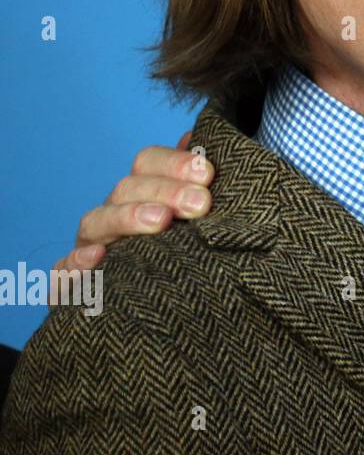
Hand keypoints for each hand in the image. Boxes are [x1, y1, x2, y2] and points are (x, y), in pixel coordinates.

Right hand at [50, 132, 212, 289]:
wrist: (170, 314)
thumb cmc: (190, 256)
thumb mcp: (202, 220)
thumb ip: (202, 183)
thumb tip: (200, 141)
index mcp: (143, 194)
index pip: (148, 162)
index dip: (175, 162)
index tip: (207, 173)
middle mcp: (114, 215)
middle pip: (127, 189)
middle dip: (166, 191)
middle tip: (202, 203)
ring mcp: (92, 248)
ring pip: (96, 222)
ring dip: (127, 217)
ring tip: (160, 220)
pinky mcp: (76, 287)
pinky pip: (64, 272)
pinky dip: (75, 264)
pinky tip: (97, 257)